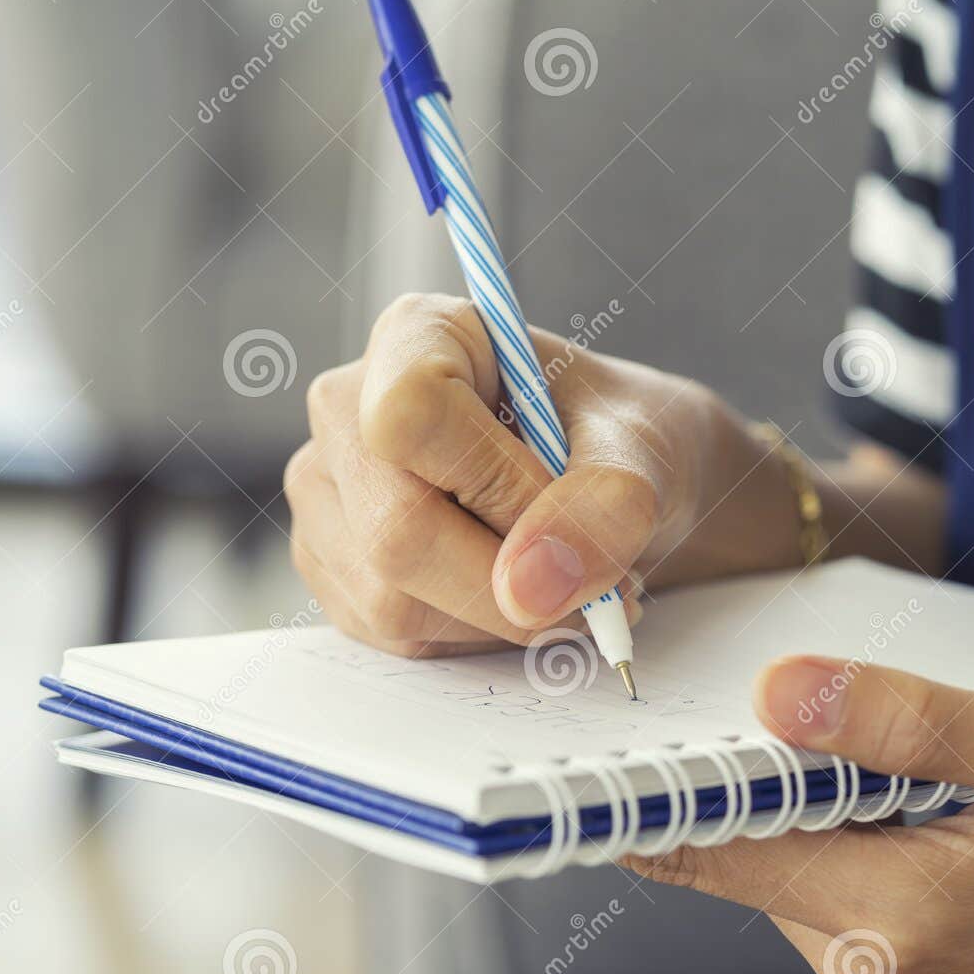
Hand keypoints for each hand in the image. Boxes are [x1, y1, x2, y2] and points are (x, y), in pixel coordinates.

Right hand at [284, 293, 802, 655]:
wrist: (615, 489)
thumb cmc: (622, 443)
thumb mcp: (644, 453)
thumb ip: (605, 504)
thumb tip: (531, 587)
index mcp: (417, 336)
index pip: (410, 415)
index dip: (499, 487)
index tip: (571, 514)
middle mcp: (348, 410)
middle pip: (397, 528)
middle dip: (515, 580)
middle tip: (602, 585)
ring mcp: (329, 495)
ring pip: (395, 600)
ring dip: (508, 617)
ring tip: (568, 580)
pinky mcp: (336, 571)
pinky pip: (398, 637)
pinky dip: (481, 636)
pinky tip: (521, 595)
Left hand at [627, 658, 973, 973]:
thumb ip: (913, 725)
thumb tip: (779, 694)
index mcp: (901, 920)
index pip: (710, 848)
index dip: (652, 784)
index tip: (606, 729)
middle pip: (757, 862)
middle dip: (776, 782)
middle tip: (816, 704)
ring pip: (806, 888)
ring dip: (836, 821)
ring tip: (926, 770)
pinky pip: (855, 920)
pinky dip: (872, 862)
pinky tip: (951, 827)